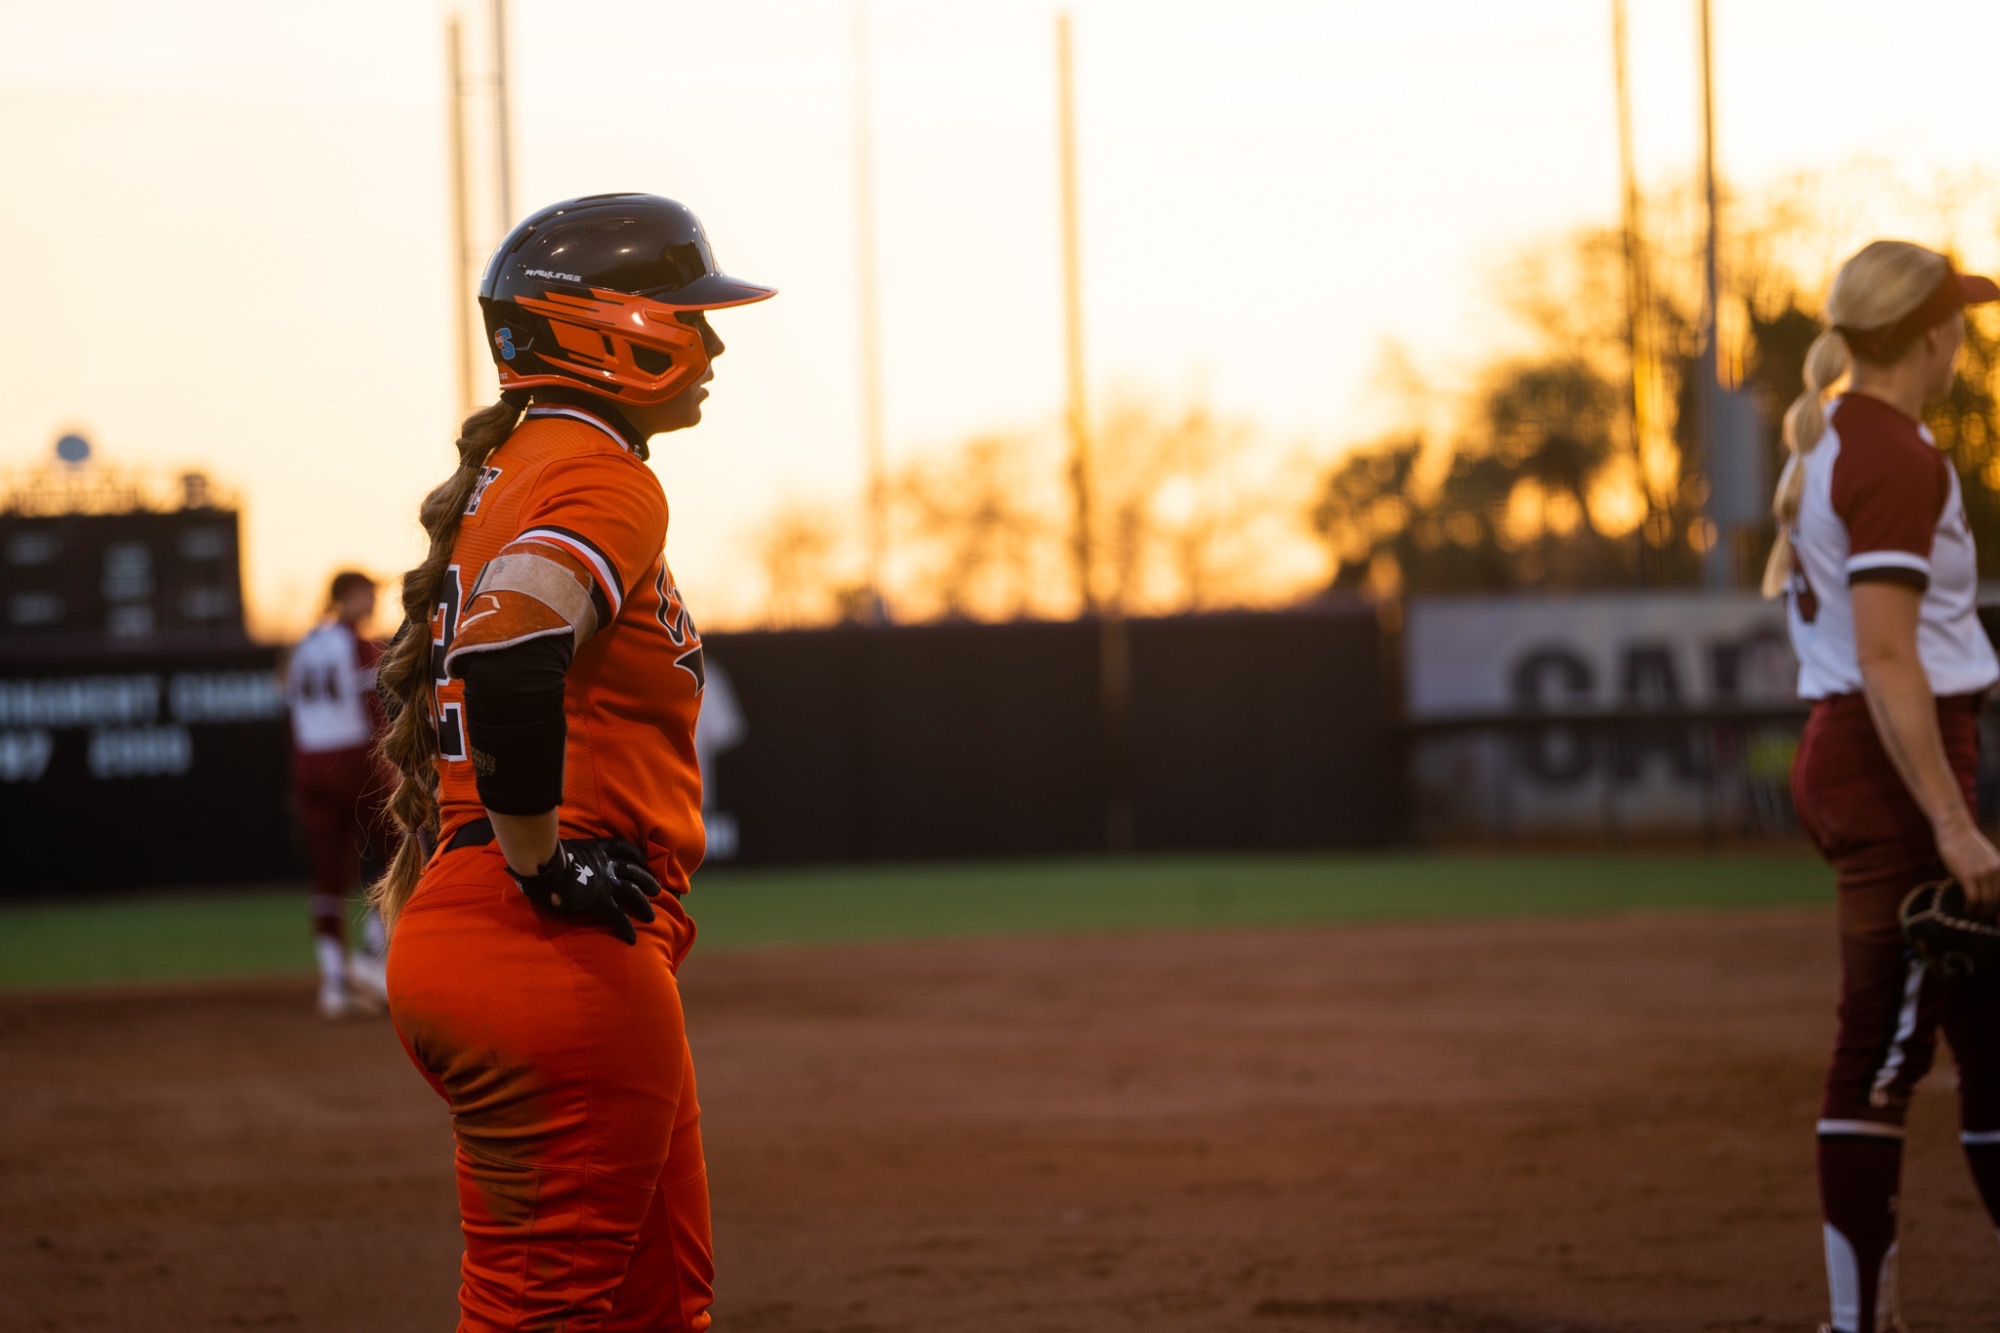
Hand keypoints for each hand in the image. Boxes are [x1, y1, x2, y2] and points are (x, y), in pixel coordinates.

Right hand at [508, 838, 661, 943]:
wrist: (544, 865)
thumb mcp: (557, 848)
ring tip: (651, 915)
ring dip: (644, 903)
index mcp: (595, 849)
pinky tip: (632, 938)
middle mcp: (605, 863)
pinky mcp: (600, 900)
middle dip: (647, 878)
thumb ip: (559, 855)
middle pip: (633, 869)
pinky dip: (626, 927)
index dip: (634, 853)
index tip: (642, 858)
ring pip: (633, 890)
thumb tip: (542, 863)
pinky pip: (618, 915)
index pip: (621, 846)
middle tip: (656, 888)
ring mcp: (605, 882)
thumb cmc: (542, 856)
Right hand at [1934, 818, 1999, 918]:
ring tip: (1973, 919)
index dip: (1998, 907)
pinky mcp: (1968, 875)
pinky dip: (1970, 908)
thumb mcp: (1986, 857)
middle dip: (1989, 913)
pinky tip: (1965, 911)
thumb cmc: (1965, 841)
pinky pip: (1973, 898)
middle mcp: (1997, 872)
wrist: (1954, 828)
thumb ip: (1989, 871)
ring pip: (1986, 902)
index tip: (1991, 915)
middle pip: (1997, 901)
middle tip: (1981, 921)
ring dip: (1980, 914)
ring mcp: (1983, 874)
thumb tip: (1985, 890)